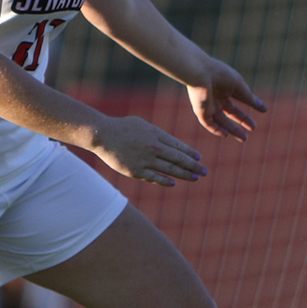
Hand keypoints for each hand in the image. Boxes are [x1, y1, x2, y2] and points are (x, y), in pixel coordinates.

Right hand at [88, 115, 207, 186]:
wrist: (102, 135)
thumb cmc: (122, 127)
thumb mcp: (143, 125)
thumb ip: (158, 134)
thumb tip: (172, 144)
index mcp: (156, 135)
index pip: (178, 146)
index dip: (190, 153)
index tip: (199, 158)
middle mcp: (153, 148)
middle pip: (178, 159)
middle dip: (194, 166)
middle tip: (205, 171)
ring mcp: (145, 161)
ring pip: (169, 170)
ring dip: (184, 175)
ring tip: (194, 178)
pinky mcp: (135, 171)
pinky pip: (154, 177)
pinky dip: (165, 181)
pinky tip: (173, 183)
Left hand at [187, 60, 266, 141]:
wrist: (199, 73)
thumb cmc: (220, 75)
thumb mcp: (239, 86)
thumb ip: (250, 98)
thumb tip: (264, 109)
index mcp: (226, 86)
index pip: (240, 98)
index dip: (251, 104)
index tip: (263, 110)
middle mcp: (217, 97)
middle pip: (231, 112)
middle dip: (241, 121)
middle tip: (253, 128)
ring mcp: (208, 105)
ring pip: (221, 121)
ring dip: (232, 130)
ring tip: (244, 138)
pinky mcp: (201, 111)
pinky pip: (209, 124)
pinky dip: (217, 130)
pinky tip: (226, 135)